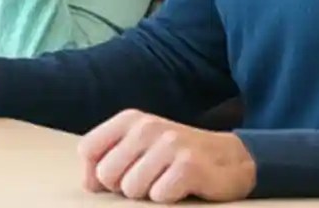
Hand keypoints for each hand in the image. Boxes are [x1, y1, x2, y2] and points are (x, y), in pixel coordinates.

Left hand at [78, 109, 256, 202]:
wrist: (231, 159)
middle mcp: (147, 127)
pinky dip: (169, 198)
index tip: (118, 176)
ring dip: (148, 194)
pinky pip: (158, 196)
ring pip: (131, 188)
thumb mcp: (139, 148)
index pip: (87, 150)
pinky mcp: (189, 165)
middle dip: (123, 187)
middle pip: (106, 174)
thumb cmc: (175, 157)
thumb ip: (108, 158)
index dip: (96, 173)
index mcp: (129, 120)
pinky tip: (182, 187)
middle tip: (149, 179)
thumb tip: (89, 183)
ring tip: (166, 181)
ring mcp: (169, 144)